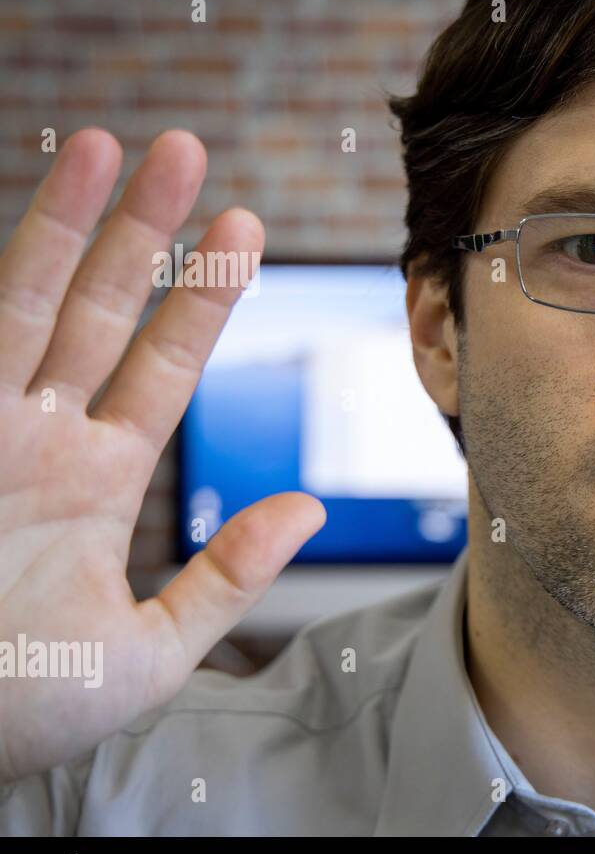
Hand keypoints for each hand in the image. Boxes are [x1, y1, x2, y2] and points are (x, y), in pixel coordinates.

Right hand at [0, 128, 324, 784]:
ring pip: (21, 304)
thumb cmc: (20, 710)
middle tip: (185, 147)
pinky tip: (18, 223)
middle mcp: (36, 441)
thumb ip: (227, 577)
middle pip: (98, 311)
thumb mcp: (147, 651)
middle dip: (141, 232)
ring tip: (101, 143)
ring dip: (58, 224)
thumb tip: (307, 508)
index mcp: (96, 481)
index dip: (202, 295)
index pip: (162, 365)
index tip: (246, 226)